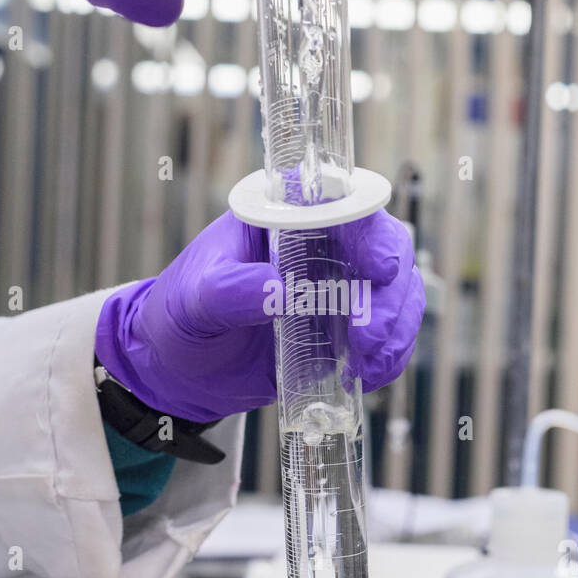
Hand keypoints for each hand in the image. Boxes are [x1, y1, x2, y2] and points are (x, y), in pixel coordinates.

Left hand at [94, 209, 424, 423]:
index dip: (372, 230)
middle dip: (390, 295)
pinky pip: (390, 337)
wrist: (178, 372)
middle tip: (367, 336)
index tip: (379, 267)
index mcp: (287, 218)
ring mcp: (341, 288)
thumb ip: (230, 290)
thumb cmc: (179, 316)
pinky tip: (368, 374)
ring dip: (396, 329)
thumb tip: (278, 291)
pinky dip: (391, 357)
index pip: (344, 203)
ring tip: (367, 364)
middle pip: (387, 248)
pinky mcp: (347, 332)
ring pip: (399, 294)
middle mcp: (324, 245)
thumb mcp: (194, 299)